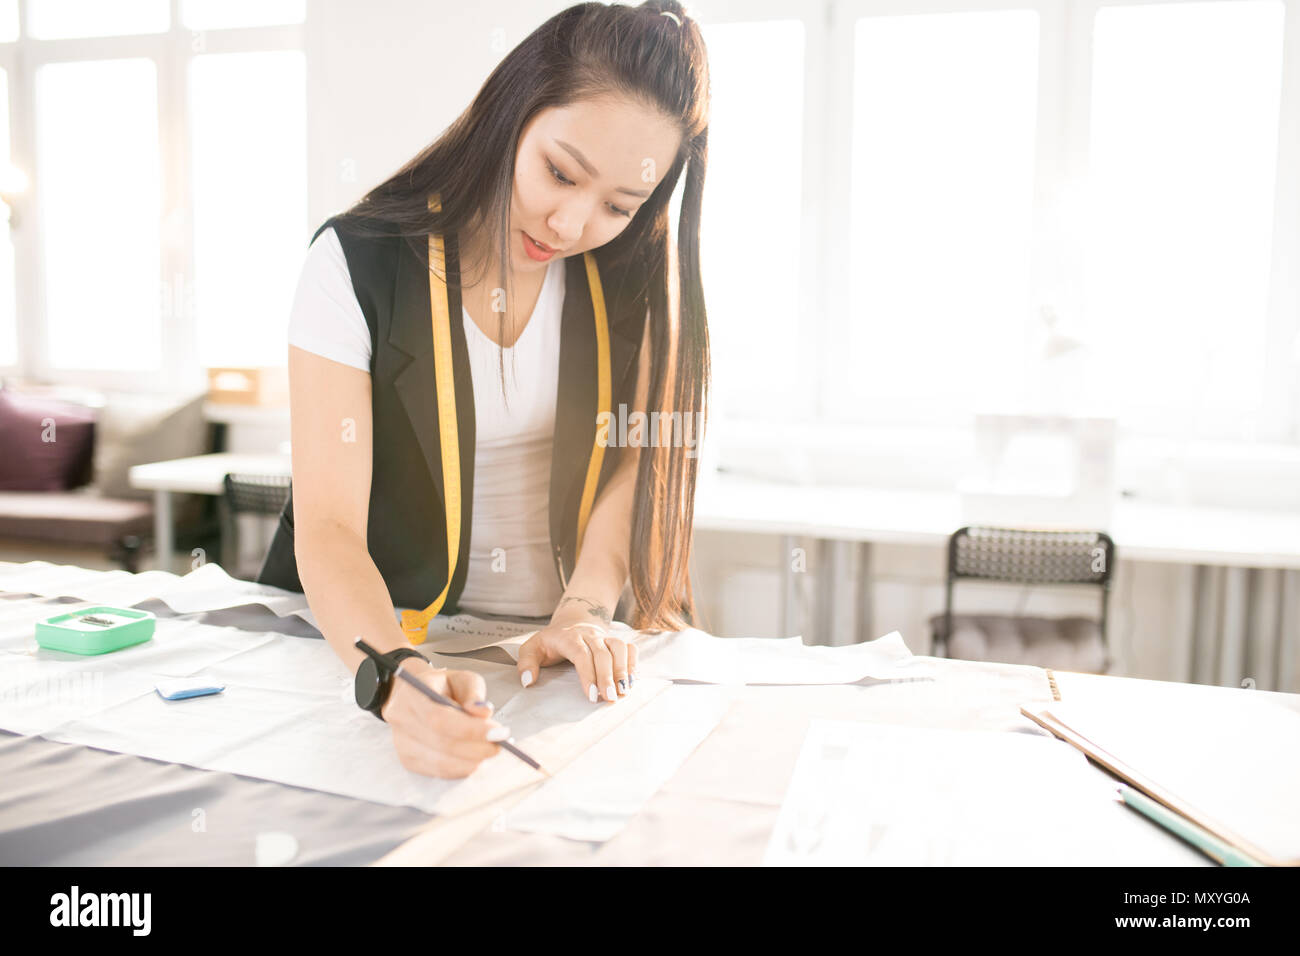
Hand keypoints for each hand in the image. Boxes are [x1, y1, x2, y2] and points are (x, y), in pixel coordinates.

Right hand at [380, 659, 509, 777]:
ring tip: (491, 749)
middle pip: (441, 743)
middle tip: (501, 743)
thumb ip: (474, 693)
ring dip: (471, 760)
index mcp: (411, 693)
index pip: (438, 717)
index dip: (470, 729)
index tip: (499, 732)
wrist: (415, 696)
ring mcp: (401, 743)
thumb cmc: (443, 686)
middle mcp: (400, 719)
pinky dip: (461, 768)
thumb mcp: (462, 679)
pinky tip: (476, 758)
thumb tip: (484, 713)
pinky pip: (438, 772)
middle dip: (476, 747)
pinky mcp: (408, 761)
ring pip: (440, 762)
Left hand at [516, 620, 638, 702]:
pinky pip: (630, 648)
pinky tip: (632, 681)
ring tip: (624, 691)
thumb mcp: (532, 648)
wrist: (571, 622)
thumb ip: (526, 663)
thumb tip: (528, 681)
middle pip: (603, 653)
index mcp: (568, 637)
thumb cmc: (551, 641)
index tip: (592, 695)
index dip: (588, 674)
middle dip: (608, 677)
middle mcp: (589, 635)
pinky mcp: (615, 641)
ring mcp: (604, 637)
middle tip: (610, 699)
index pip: (582, 654)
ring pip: (619, 648)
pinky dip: (633, 663)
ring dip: (623, 670)